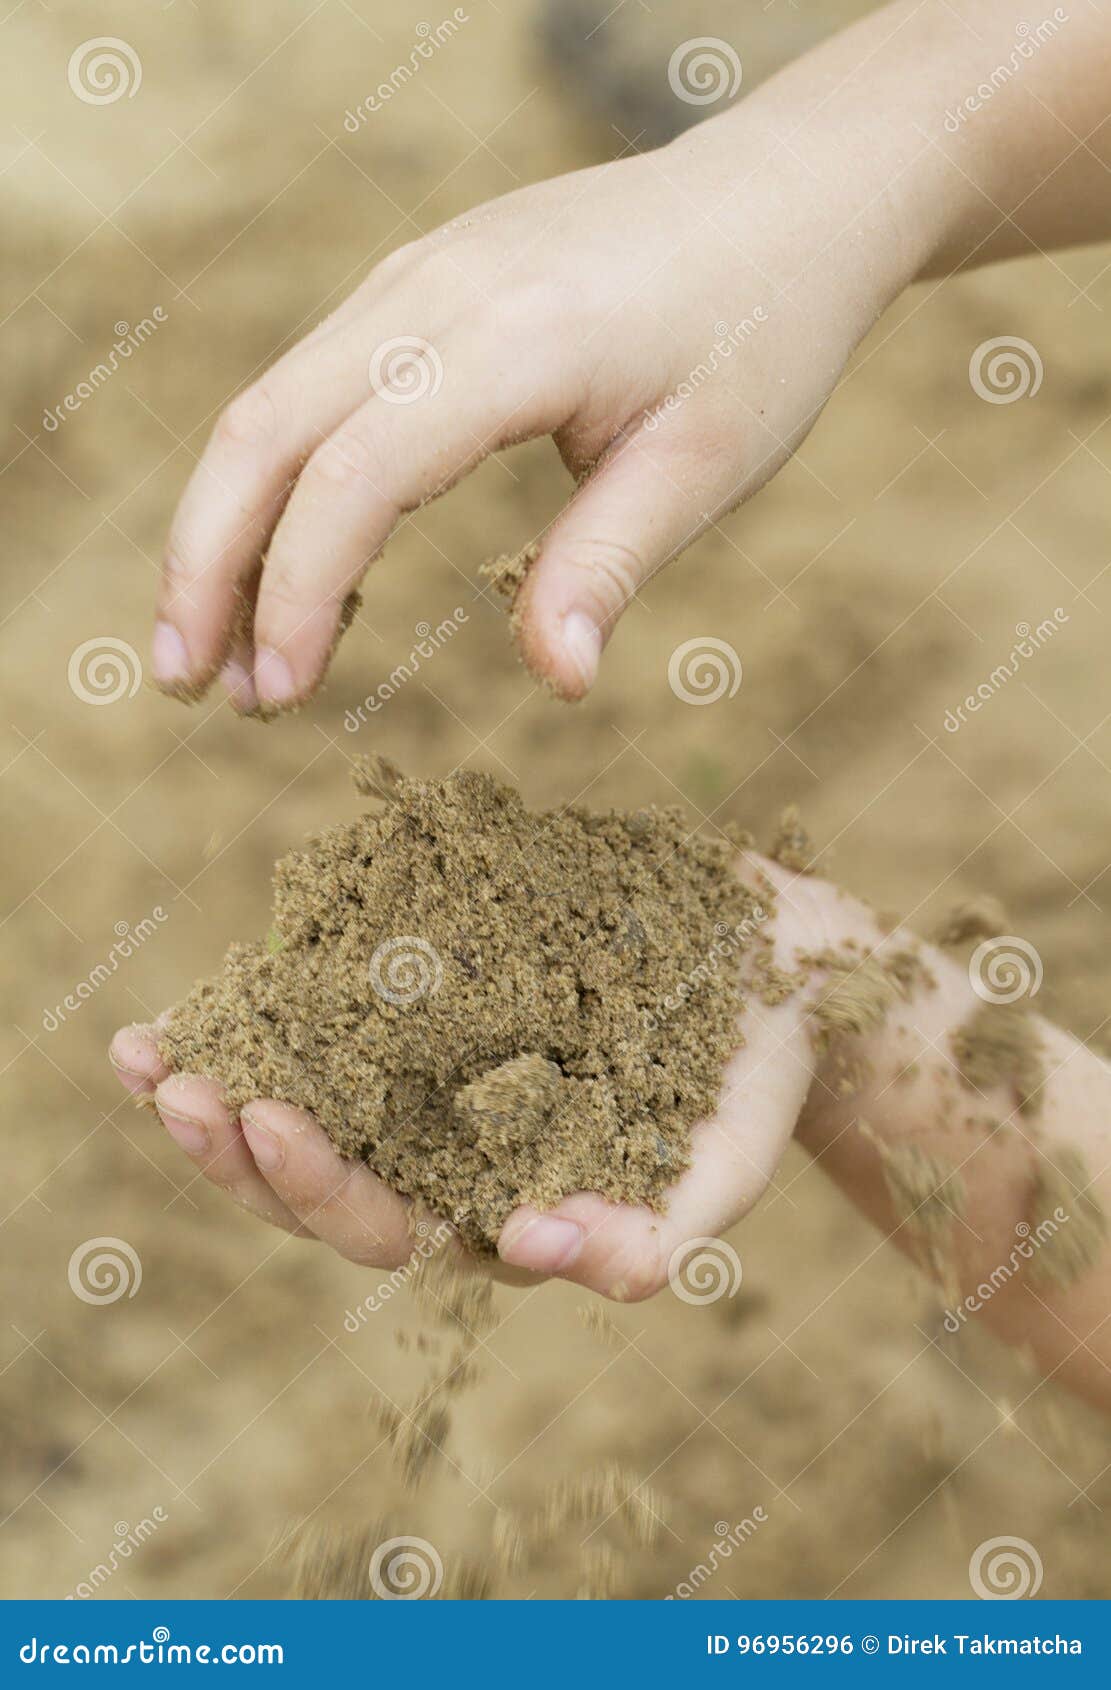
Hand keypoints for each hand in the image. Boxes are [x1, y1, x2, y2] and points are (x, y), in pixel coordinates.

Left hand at [108, 856, 835, 1299]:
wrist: (772, 973)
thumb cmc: (752, 1084)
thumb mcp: (721, 1168)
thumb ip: (648, 1237)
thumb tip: (532, 1252)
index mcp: (498, 1212)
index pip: (385, 1225)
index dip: (317, 1184)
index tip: (266, 1119)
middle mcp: (449, 1156)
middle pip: (316, 1181)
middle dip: (237, 1146)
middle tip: (178, 1089)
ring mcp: (433, 1082)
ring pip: (309, 1102)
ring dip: (225, 1076)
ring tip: (144, 1051)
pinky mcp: (433, 1006)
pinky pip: (335, 1013)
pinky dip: (270, 1000)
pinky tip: (218, 975)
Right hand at [149, 85, 920, 713]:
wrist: (783, 196)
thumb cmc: (760, 331)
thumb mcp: (708, 461)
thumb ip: (609, 563)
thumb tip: (556, 679)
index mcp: (515, 339)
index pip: (352, 477)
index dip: (297, 594)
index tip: (280, 696)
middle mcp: (439, 291)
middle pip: (262, 429)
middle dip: (206, 565)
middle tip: (184, 687)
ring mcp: (417, 275)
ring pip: (269, 402)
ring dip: (226, 526)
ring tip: (219, 647)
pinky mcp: (418, 283)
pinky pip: (311, 382)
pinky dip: (274, 479)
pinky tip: (287, 560)